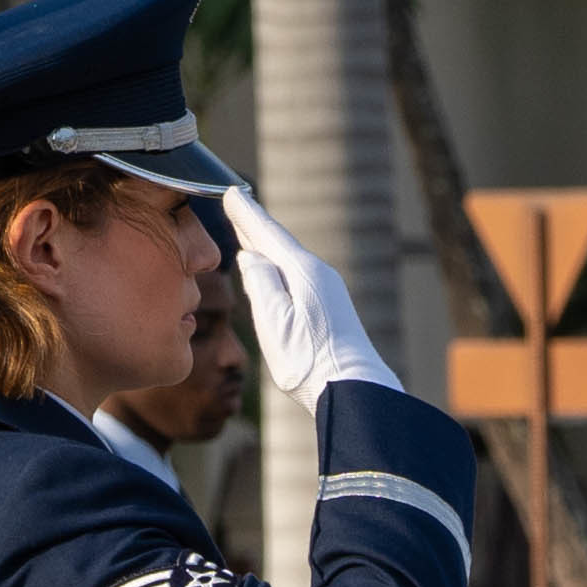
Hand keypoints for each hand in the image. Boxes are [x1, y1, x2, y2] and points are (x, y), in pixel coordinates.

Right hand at [213, 180, 400, 403]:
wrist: (355, 392)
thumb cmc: (310, 363)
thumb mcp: (274, 322)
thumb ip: (260, 284)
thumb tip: (251, 257)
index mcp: (303, 273)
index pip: (268, 234)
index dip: (247, 215)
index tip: (231, 193)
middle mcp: (320, 276)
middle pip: (280, 244)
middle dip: (256, 226)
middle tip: (238, 203)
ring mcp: (330, 293)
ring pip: (290, 261)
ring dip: (269, 246)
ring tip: (250, 234)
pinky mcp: (333, 310)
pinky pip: (299, 277)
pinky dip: (282, 267)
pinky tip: (276, 273)